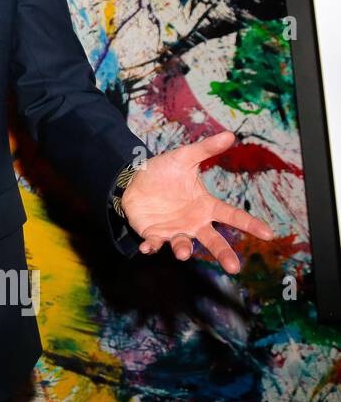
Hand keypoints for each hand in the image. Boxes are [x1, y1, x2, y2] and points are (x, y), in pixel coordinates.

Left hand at [121, 130, 275, 273]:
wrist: (133, 180)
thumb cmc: (163, 171)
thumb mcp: (183, 157)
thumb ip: (205, 149)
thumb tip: (229, 134)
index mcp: (205, 205)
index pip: (231, 215)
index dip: (250, 224)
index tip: (268, 233)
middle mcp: (193, 222)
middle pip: (213, 240)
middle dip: (223, 253)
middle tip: (234, 267)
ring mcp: (174, 230)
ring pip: (183, 245)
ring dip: (183, 249)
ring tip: (183, 252)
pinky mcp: (154, 235)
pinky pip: (155, 244)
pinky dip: (152, 247)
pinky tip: (149, 247)